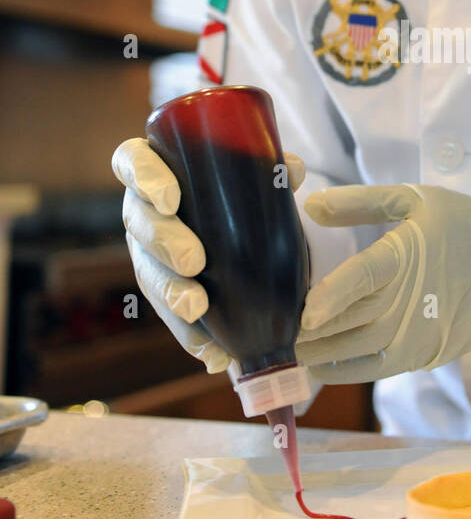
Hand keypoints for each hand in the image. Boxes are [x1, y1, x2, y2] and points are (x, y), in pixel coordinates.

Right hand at [111, 136, 305, 371]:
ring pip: (147, 273)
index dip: (146, 179)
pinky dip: (192, 337)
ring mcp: (146, 252)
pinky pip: (170, 316)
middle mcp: (141, 210)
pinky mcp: (163, 291)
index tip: (171, 199)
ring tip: (197, 309)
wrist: (229, 219)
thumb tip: (290, 171)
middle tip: (194, 261)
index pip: (132, 163)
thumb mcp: (246, 170)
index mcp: (153, 168)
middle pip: (139, 222)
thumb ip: (267, 168)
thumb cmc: (227, 183)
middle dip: (164, 243)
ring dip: (171, 294)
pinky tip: (214, 356)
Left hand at [295, 184, 470, 383]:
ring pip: (356, 354)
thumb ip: (360, 202)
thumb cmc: (464, 225)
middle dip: (306, 334)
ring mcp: (419, 334)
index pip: (359, 280)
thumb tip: (311, 206)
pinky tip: (320, 366)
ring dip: (319, 357)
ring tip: (286, 353)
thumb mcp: (415, 200)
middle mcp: (410, 301)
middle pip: (348, 325)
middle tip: (269, 333)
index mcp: (405, 257)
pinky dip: (344, 371)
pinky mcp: (425, 355)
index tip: (300, 315)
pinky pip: (376, 369)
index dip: (327, 299)